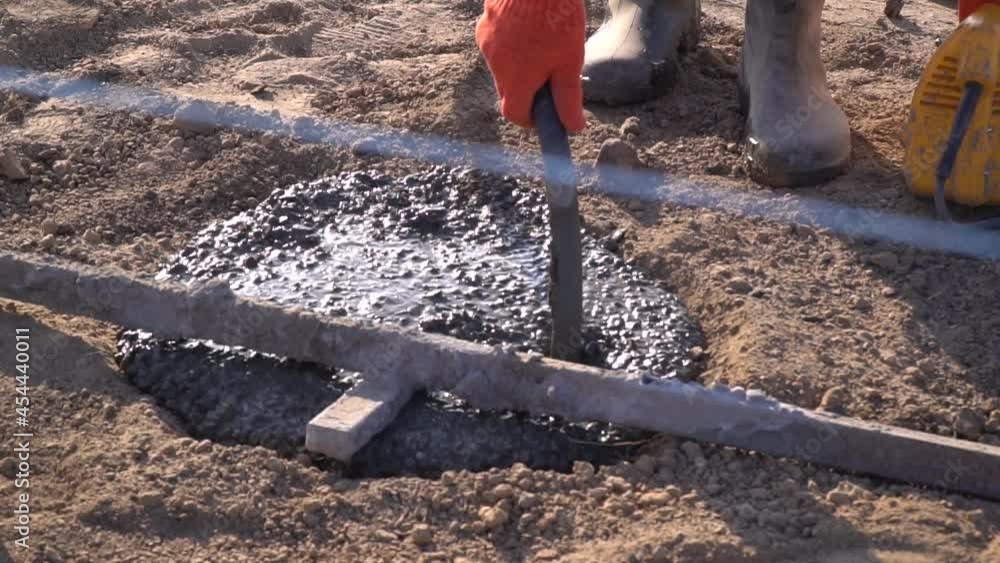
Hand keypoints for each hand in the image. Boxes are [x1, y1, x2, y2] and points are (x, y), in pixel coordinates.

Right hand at [475, 0, 586, 132]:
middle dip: (528, 91)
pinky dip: (511, 46)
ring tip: (543, 44)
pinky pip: (497, 46)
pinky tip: (529, 28)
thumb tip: (573, 127)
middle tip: (552, 75)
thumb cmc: (558, 17)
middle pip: (509, 91)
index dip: (531, 119)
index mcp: (516, 79)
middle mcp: (495, 64)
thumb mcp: (570, 61)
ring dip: (520, 66)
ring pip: (502, 67)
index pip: (515, 114)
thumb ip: (568, 97)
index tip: (547, 113)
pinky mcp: (484, 25)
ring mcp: (486, 43)